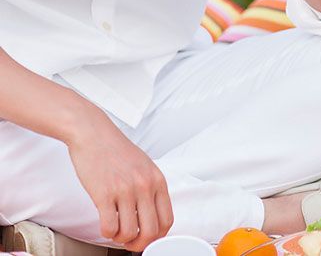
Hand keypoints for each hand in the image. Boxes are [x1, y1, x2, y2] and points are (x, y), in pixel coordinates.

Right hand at [65, 117, 172, 249]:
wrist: (94, 134)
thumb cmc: (117, 151)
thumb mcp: (145, 167)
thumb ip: (151, 188)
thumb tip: (153, 215)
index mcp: (158, 180)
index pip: (167, 220)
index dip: (157, 236)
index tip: (146, 238)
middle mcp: (145, 186)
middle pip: (151, 231)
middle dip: (140, 244)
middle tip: (130, 242)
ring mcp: (125, 190)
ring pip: (129, 233)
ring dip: (121, 239)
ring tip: (115, 231)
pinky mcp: (104, 194)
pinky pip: (109, 227)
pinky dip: (107, 233)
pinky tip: (104, 225)